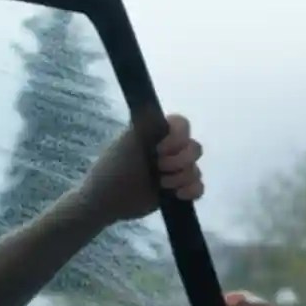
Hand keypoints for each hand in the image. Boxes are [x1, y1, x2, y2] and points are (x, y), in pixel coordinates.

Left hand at [78, 114, 204, 224]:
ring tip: (161, 184)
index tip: (159, 149)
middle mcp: (169, 151)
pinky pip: (198, 187)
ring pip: (196, 170)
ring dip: (181, 178)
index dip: (178, 138)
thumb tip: (151, 104)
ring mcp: (175, 172)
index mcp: (158, 135)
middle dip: (179, 161)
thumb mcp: (126, 143)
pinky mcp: (178, 190)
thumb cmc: (113, 169)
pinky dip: (191, 191)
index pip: (182, 126)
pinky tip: (176, 194)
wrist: (107, 201)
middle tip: (159, 167)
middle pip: (195, 148)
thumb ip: (143, 125)